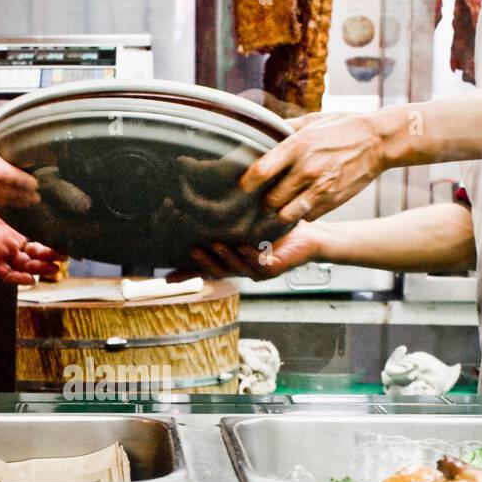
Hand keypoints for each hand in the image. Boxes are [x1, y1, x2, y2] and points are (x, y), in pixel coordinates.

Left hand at [0, 201, 63, 285]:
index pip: (41, 238)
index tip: (69, 241)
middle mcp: (11, 244)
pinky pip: (6, 274)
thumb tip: (36, 189)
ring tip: (55, 269)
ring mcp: (1, 253)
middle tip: (66, 256)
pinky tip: (30, 279)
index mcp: (16, 229)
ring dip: (40, 269)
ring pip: (25, 266)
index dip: (54, 242)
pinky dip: (18, 278)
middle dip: (52, 256)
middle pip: (36, 255)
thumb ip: (16, 200)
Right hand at [181, 222, 331, 280]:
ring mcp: (258, 271)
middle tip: (193, 250)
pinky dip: (250, 256)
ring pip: (237, 268)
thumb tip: (203, 207)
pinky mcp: (275, 268)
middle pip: (219, 270)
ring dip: (226, 258)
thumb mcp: (246, 223)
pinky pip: (260, 265)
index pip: (206, 268)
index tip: (170, 274)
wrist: (311, 235)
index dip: (189, 271)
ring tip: (216, 245)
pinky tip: (244, 246)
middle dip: (205, 262)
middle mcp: (243, 268)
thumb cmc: (277, 228)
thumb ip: (226, 221)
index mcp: (233, 260)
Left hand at [240, 112, 387, 222]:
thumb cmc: (343, 127)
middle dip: (263, 203)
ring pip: (287, 215)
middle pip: (271, 199)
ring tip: (276, 210)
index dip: (248, 182)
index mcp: (298, 145)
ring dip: (279, 215)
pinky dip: (300, 216)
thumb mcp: (313, 120)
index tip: (244, 186)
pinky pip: (307, 217)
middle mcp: (307, 169)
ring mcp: (321, 187)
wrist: (378, 140)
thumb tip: (263, 128)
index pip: (261, 170)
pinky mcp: (332, 201)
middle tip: (259, 202)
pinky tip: (297, 209)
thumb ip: (286, 128)